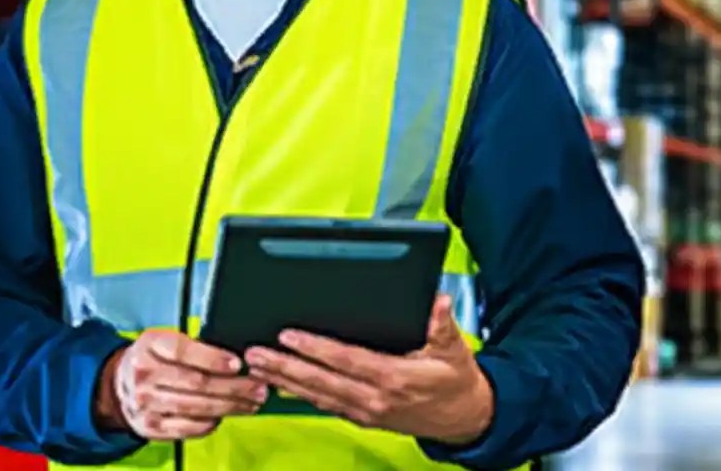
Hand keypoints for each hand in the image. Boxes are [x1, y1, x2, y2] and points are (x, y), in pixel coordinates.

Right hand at [95, 330, 268, 440]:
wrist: (118, 385)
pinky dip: (211, 422)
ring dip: (230, 406)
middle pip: (196, 382)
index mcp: (150, 345)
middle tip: (258, 387)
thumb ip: (194, 347)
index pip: (182, 351)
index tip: (238, 363)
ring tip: (251, 403)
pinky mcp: (150, 427)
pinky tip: (225, 415)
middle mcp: (144, 374)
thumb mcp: (164, 341)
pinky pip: (188, 428)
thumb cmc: (153, 359)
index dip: (212, 358)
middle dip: (233, 386)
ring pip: (197, 407)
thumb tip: (235, 359)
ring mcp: (145, 403)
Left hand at [244, 294, 493, 444]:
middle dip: (284, 367)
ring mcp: (367, 412)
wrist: (466, 419)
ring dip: (283, 381)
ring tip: (256, 367)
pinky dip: (299, 395)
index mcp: (395, 378)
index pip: (346, 360)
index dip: (315, 349)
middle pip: (321, 381)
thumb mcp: (455, 349)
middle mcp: (376, 398)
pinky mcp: (363, 418)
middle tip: (254, 355)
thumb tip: (437, 301)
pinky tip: (278, 384)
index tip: (288, 336)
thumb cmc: (456, 379)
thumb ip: (441, 325)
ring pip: (317, 396)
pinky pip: (325, 405)